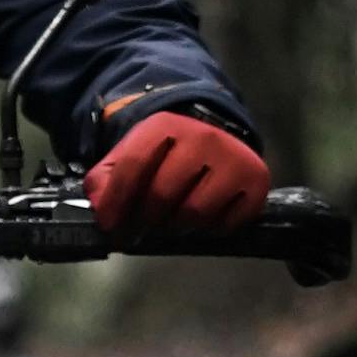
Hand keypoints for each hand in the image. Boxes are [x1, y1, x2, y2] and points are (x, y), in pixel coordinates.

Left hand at [85, 105, 271, 245]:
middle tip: (142, 227)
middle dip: (146, 219)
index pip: (133, 165)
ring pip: (195, 213)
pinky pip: (227, 223)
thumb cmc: (167, 154)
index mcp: (165, 126)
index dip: (115, 201)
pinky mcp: (256, 180)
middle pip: (162, 195)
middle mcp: (202, 137)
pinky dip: (211, 230)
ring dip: (178, 227)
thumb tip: (100, 208)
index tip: (109, 226)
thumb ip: (108, 178)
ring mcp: (233, 158)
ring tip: (172, 222)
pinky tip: (204, 218)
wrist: (216, 138)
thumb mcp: (133, 154)